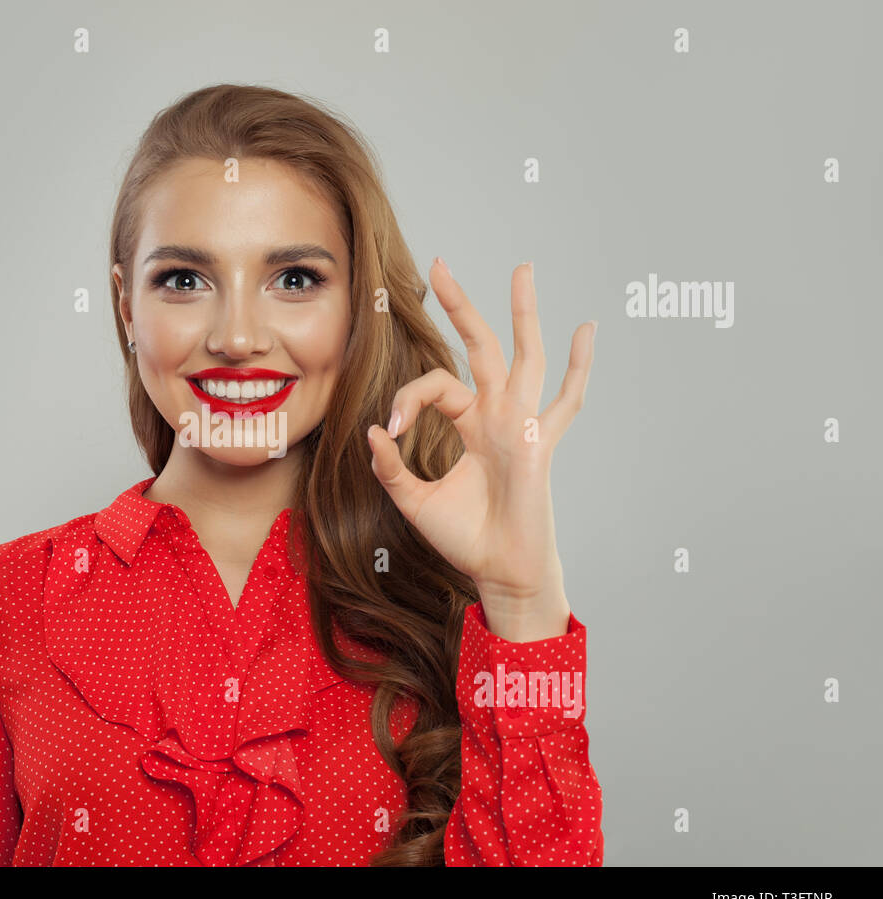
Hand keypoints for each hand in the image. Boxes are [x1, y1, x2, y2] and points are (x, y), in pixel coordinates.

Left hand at [366, 258, 595, 639]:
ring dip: (522, 313)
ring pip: (523, 356)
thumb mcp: (414, 501)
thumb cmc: (464, 537)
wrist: (499, 572)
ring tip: (522, 270)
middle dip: (461, 306)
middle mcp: (497, 414)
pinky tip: (586, 330)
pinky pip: (566, 401)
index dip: (408, 399)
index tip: (392, 432)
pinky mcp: (540, 443)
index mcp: (468, 422)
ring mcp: (522, 423)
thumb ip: (392, 468)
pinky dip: (579, 368)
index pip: (436, 385)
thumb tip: (375, 430)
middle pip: (480, 347)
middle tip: (441, 264)